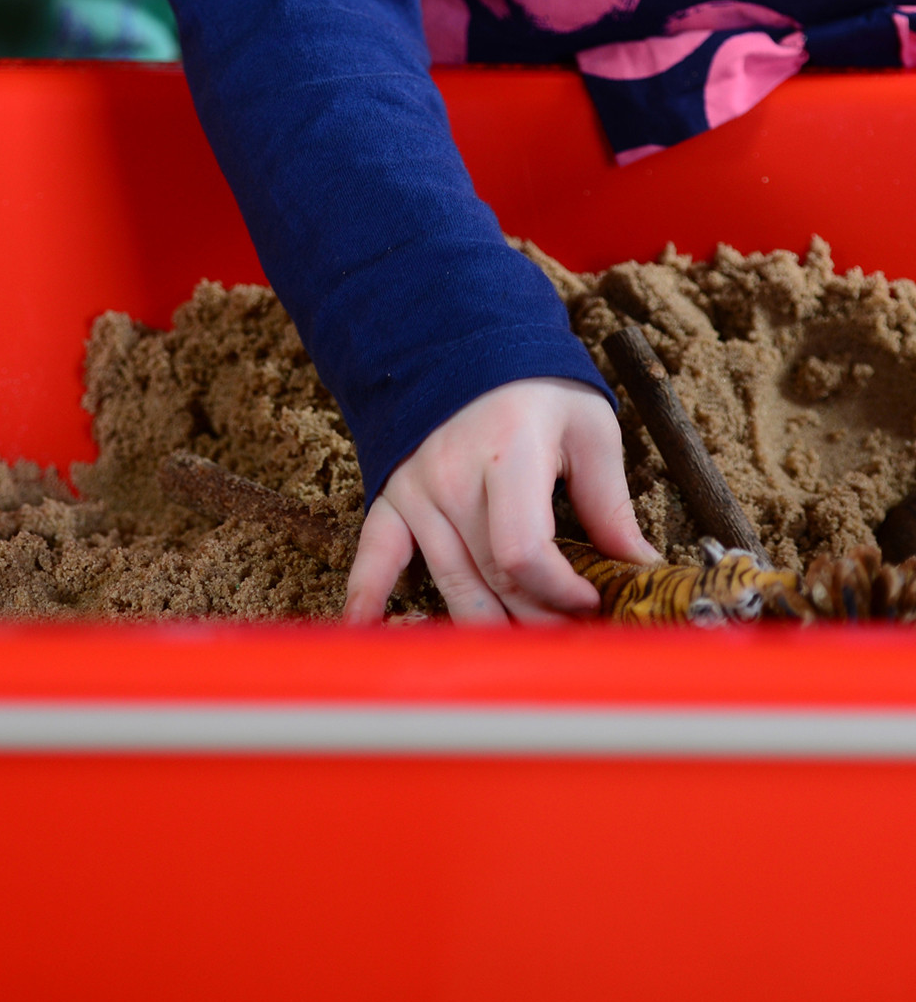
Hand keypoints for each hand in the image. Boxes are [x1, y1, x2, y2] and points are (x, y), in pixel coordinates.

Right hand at [343, 377, 656, 625]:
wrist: (466, 346)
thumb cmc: (535, 388)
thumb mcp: (588, 430)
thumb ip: (610, 502)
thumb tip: (640, 567)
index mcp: (507, 458)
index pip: (523, 553)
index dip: (561, 593)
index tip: (593, 600)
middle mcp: (453, 480)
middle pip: (492, 578)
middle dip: (537, 620)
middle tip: (572, 639)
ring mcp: (418, 492)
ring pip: (450, 582)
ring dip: (486, 627)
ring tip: (520, 656)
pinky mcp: (394, 498)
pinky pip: (376, 552)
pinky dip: (366, 592)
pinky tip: (362, 626)